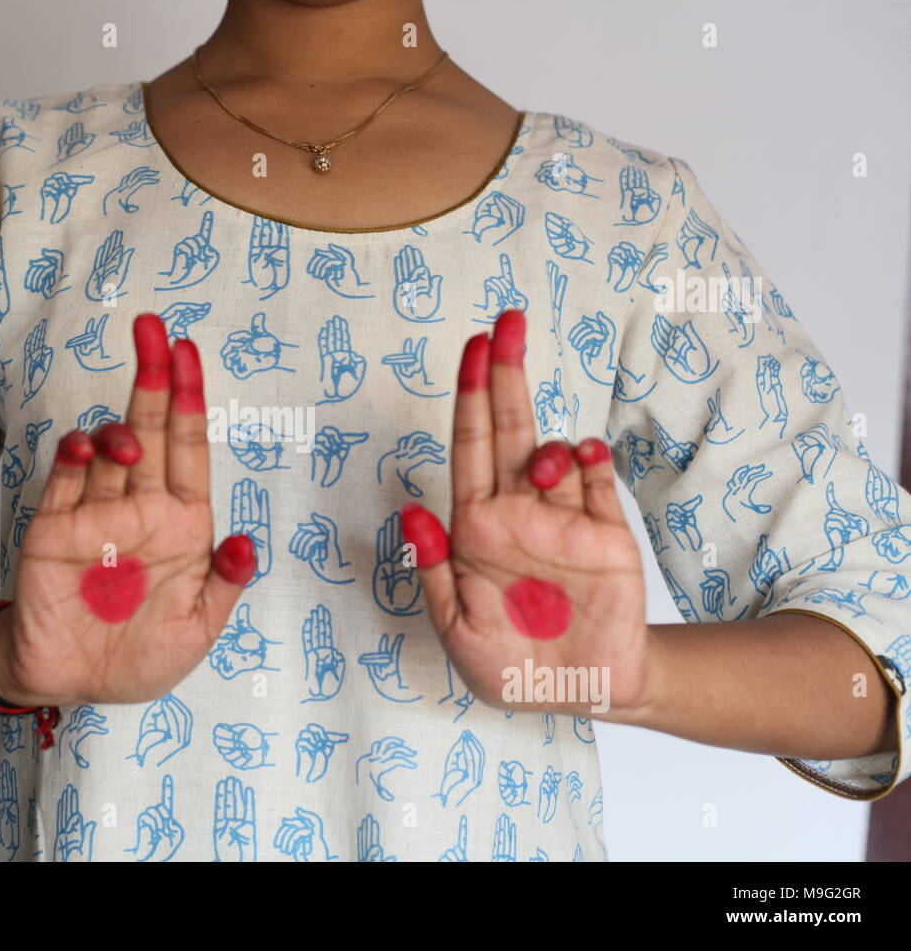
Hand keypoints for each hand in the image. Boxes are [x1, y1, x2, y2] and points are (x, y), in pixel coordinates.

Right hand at [0, 314, 255, 706]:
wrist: (68, 685)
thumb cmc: (138, 658)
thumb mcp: (196, 632)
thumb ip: (222, 586)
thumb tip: (245, 544)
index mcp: (184, 524)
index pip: (190, 448)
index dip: (190, 399)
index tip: (189, 350)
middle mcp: (142, 507)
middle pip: (151, 428)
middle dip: (153, 377)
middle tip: (152, 328)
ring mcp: (96, 513)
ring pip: (108, 449)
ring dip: (118, 431)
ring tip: (124, 443)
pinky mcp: (54, 528)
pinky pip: (65, 480)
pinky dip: (73, 456)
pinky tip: (84, 447)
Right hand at [316, 315, 365, 402]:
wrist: (338, 399)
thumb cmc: (348, 389)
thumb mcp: (358, 376)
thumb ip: (359, 366)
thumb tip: (358, 357)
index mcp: (345, 359)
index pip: (344, 342)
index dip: (343, 332)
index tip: (342, 323)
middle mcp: (337, 357)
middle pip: (337, 339)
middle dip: (337, 328)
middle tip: (337, 317)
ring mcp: (331, 359)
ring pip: (331, 342)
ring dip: (331, 331)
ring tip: (331, 320)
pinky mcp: (326, 362)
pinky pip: (324, 348)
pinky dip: (323, 340)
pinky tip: (323, 331)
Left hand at [401, 309, 652, 716]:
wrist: (583, 694)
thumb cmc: (507, 666)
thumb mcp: (458, 629)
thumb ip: (433, 571)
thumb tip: (411, 513)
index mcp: (475, 528)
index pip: (469, 447)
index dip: (470, 396)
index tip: (473, 346)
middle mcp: (517, 511)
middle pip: (510, 430)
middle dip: (507, 375)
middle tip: (507, 323)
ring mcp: (563, 519)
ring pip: (555, 454)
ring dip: (550, 448)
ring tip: (548, 473)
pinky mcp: (607, 534)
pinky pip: (600, 482)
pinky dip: (593, 461)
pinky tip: (583, 460)